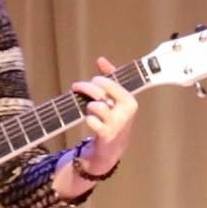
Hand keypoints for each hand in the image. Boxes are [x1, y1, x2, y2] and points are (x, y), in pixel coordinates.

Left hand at [71, 57, 136, 173]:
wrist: (113, 148)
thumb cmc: (113, 118)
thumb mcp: (115, 97)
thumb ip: (110, 77)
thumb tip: (101, 59)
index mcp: (130, 101)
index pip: (110, 82)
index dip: (98, 79)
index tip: (92, 80)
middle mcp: (125, 112)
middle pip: (100, 92)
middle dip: (85, 87)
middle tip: (76, 87)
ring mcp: (117, 124)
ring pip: (95, 106)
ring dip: (88, 106)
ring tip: (89, 108)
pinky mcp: (106, 135)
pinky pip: (92, 120)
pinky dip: (88, 119)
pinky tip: (90, 120)